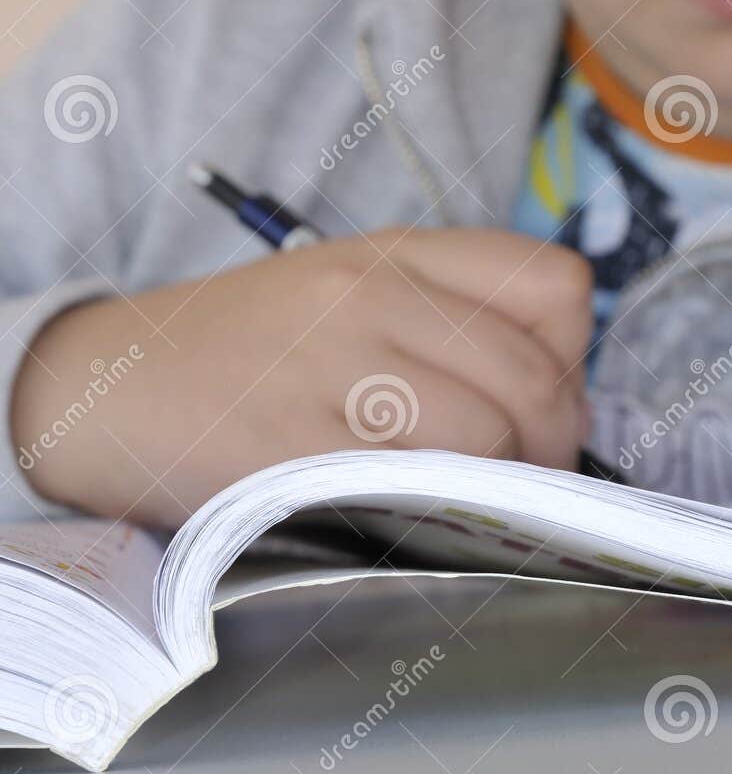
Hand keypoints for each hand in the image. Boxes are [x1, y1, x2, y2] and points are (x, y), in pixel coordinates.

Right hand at [10, 227, 592, 527]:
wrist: (116, 384)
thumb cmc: (250, 351)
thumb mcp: (352, 293)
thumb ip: (448, 322)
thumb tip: (553, 407)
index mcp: (400, 252)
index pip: (557, 287)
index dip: (572, 359)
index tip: (543, 406)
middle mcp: (374, 294)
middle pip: (536, 375)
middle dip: (553, 447)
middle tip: (526, 484)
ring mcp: (334, 365)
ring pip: (489, 432)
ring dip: (502, 488)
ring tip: (472, 507)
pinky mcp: (296, 442)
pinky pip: (415, 485)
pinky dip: (436, 515)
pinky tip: (414, 520)